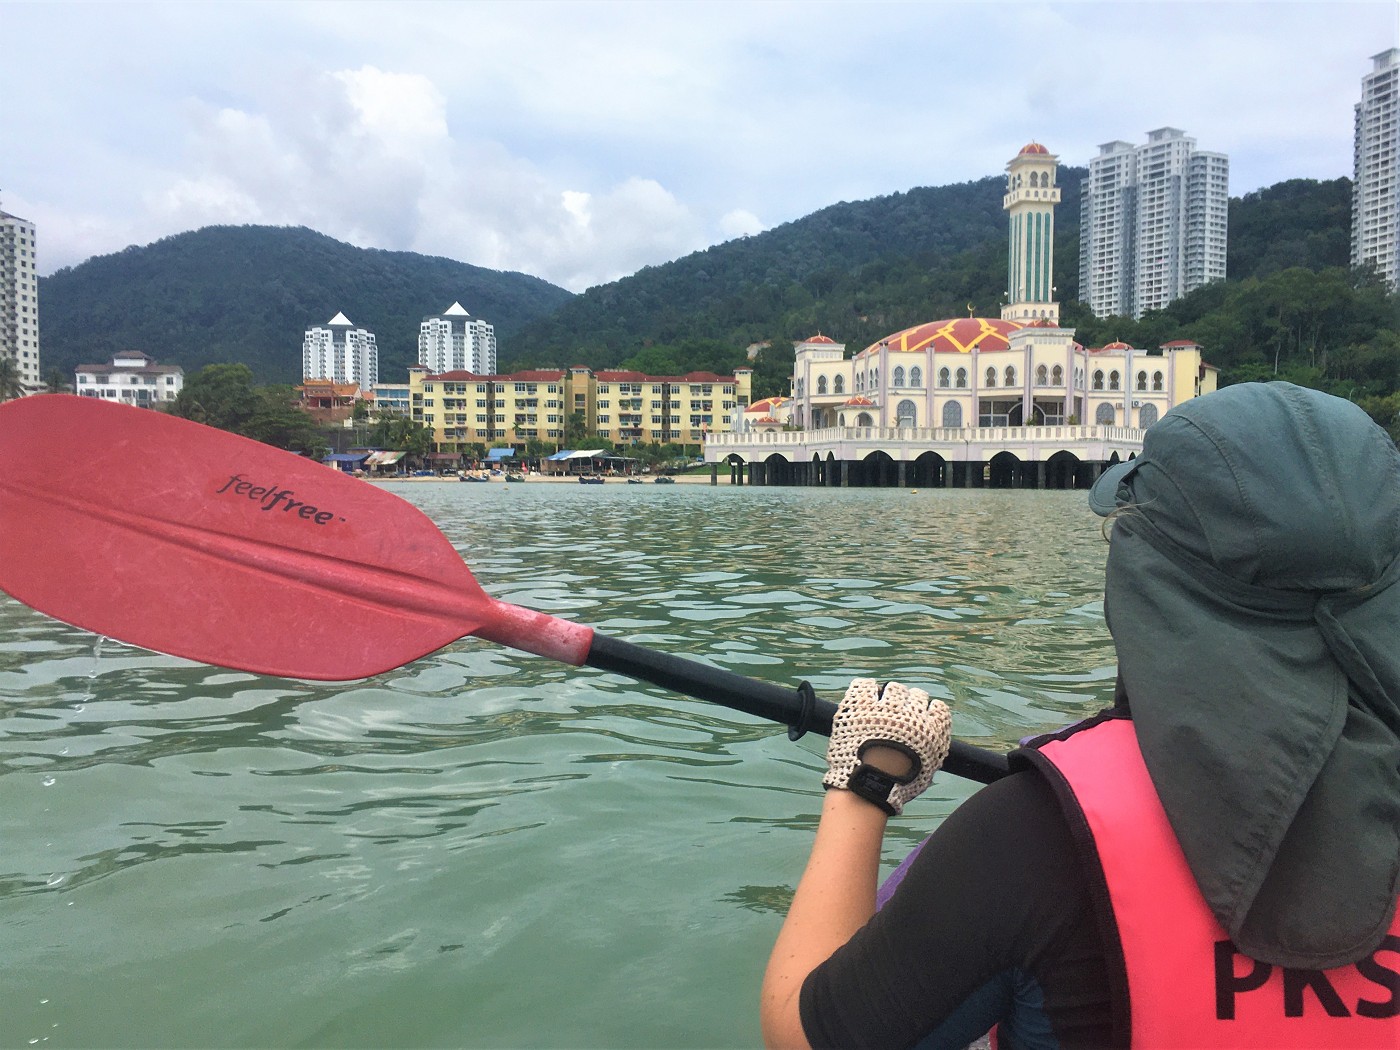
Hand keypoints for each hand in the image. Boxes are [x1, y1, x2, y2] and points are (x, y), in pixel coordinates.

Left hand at [822, 679, 951, 814]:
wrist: (867, 789)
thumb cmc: (896, 787)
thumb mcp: (927, 771)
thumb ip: (932, 749)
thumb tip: (934, 737)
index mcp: (931, 730)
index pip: (938, 709)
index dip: (928, 714)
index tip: (919, 721)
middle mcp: (912, 715)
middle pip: (916, 696)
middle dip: (908, 706)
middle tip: (896, 719)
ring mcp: (886, 708)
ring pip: (894, 689)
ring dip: (889, 698)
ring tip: (879, 712)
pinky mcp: (861, 706)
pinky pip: (865, 685)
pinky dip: (865, 690)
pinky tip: (864, 699)